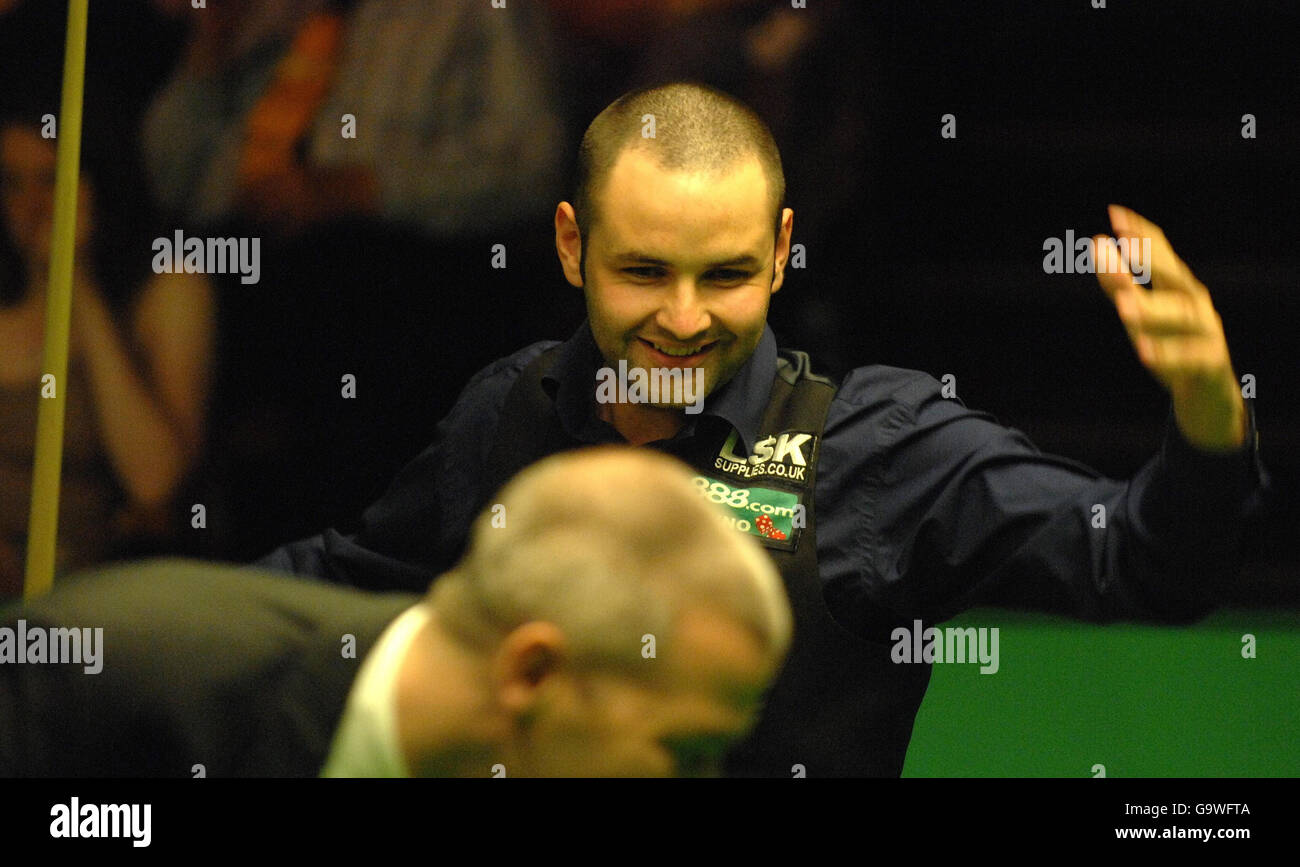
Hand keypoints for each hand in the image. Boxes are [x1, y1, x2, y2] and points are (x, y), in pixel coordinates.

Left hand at [1092, 205, 1246, 450]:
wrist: (1206, 393)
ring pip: (1182, 318)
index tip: (1115, 214)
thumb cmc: (1169, 344)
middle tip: (1119, 245)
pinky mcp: (1210, 363)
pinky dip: (1167, 354)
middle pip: (1175, 278)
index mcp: (1180, 286)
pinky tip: (1142, 351)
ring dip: (1152, 309)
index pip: (1161, 253)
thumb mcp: (1140, 314)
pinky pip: (1190, 358)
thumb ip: (1118, 283)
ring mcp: (1207, 332)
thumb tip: (1097, 243)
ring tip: (1121, 306)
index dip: (1141, 234)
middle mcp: (1196, 303)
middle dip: (1150, 261)